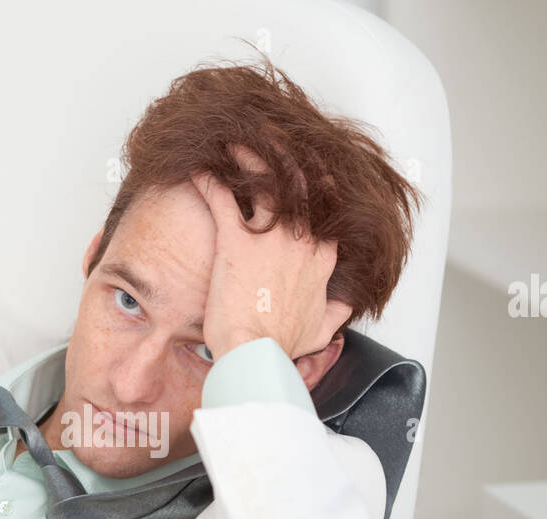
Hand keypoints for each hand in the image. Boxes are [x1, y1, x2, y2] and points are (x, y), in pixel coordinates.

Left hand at [189, 144, 352, 360]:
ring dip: (248, 157)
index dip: (318, 187)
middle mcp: (301, 239)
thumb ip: (337, 313)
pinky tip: (198, 170)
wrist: (258, 352)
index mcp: (321, 257)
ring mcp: (269, 237)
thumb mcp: (321, 330)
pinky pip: (222, 198)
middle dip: (287, 156)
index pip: (326, 210)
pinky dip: (209, 181)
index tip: (310, 174)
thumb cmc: (283, 344)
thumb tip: (348, 306)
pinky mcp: (236, 241)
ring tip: (234, 144)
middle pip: (299, 183)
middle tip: (273, 139)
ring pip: (264, 181)